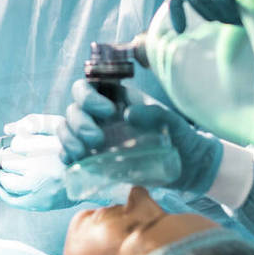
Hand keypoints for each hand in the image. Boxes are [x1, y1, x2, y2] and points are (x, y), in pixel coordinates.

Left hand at [0, 114, 76, 210]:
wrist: (91, 180)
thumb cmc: (73, 151)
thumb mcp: (59, 126)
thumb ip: (33, 122)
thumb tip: (8, 128)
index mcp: (48, 146)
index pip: (15, 144)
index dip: (17, 145)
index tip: (21, 147)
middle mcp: (41, 167)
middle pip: (7, 161)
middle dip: (10, 160)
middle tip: (20, 160)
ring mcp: (38, 187)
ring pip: (5, 179)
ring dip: (7, 175)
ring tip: (18, 173)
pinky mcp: (38, 202)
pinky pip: (10, 198)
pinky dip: (5, 192)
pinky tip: (11, 187)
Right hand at [58, 81, 222, 193]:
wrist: (188, 167)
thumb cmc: (181, 137)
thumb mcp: (174, 122)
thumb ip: (156, 114)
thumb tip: (129, 114)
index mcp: (116, 98)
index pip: (87, 87)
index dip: (88, 96)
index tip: (109, 111)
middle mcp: (100, 115)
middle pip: (73, 109)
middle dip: (79, 122)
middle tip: (97, 139)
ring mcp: (94, 137)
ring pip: (66, 130)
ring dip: (69, 139)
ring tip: (83, 152)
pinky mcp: (93, 160)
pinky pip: (68, 153)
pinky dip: (66, 155)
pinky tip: (74, 160)